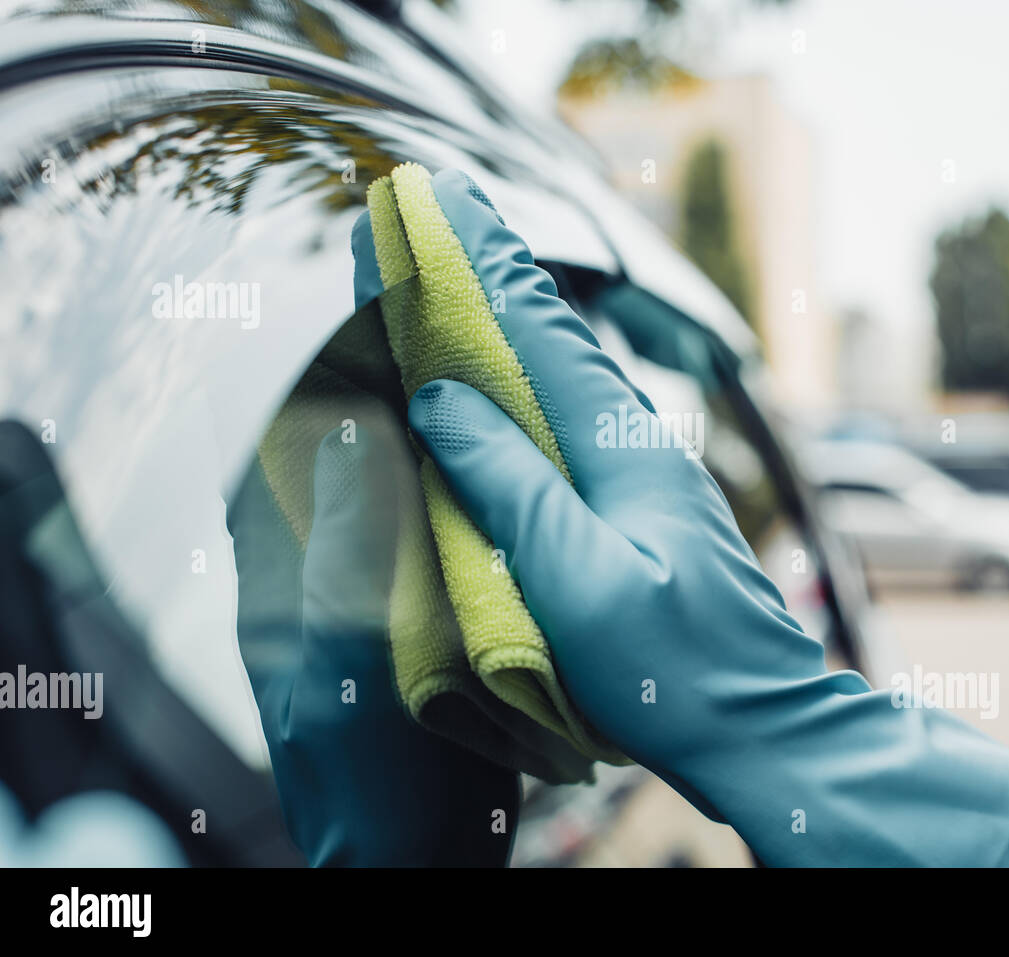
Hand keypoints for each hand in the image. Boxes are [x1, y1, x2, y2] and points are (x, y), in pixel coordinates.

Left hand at [226, 212, 519, 866]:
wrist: (407, 844)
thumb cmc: (364, 757)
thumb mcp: (346, 646)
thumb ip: (347, 540)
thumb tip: (356, 428)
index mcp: (282, 552)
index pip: (303, 414)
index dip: (340, 337)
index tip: (384, 266)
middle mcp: (321, 550)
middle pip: (353, 426)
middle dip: (393, 355)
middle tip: (444, 285)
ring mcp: (374, 575)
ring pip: (402, 464)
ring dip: (437, 404)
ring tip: (484, 340)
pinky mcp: (417, 600)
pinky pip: (438, 509)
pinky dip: (469, 466)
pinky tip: (512, 439)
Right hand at [405, 169, 1008, 866]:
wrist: (760, 723)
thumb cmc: (672, 667)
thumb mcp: (576, 576)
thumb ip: (509, 484)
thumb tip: (443, 397)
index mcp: (623, 447)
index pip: (540, 335)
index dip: (486, 266)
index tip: (443, 200)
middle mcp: (639, 446)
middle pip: (555, 343)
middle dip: (497, 277)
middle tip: (449, 215)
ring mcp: (645, 479)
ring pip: (566, 381)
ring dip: (513, 327)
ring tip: (468, 281)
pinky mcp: (641, 514)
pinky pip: (572, 430)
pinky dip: (531, 392)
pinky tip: (518, 395)